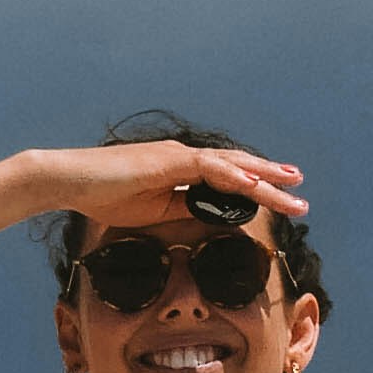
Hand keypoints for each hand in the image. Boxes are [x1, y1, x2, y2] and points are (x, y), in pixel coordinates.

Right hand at [23, 137, 307, 231]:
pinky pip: (207, 168)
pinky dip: (233, 176)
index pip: (229, 177)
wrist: (71, 181)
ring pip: (231, 166)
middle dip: (271, 177)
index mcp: (183, 170)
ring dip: (263, 176)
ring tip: (291, 184)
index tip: (282, 193)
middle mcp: (185, 158)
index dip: (257, 184)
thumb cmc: (105, 195)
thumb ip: (186, 209)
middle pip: (238, 167)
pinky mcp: (166, 162)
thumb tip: (215, 215)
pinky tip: (254, 184)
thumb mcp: (155, 210)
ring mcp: (177, 157)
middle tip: (300, 187)